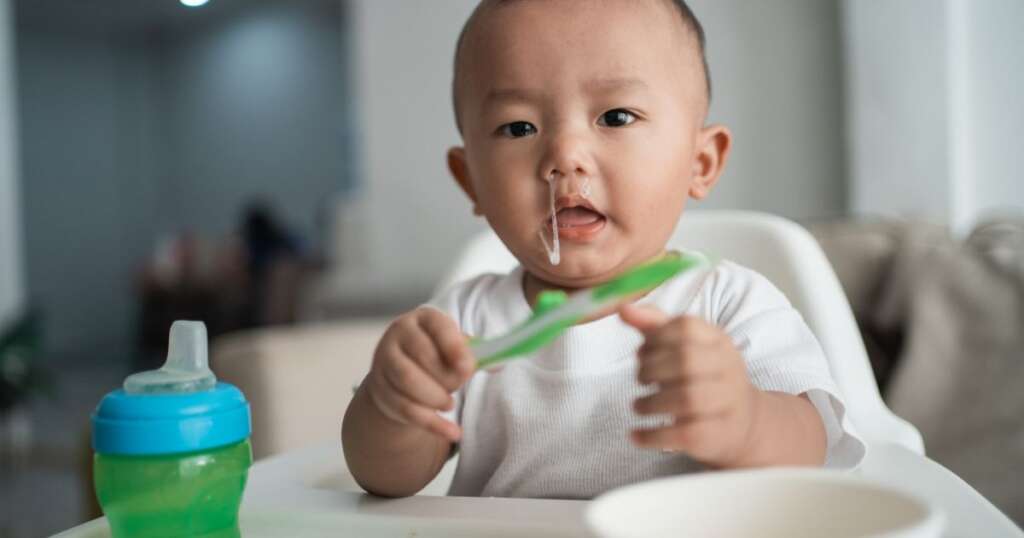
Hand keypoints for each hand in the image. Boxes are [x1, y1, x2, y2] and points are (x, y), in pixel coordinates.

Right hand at [362, 307, 475, 442]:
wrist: (402, 374)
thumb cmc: (437, 356)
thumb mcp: (456, 349)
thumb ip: (476, 355)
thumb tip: (497, 364)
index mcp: (424, 318)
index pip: (438, 327)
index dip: (454, 346)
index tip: (468, 367)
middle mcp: (399, 334)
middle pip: (422, 356)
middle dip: (447, 377)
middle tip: (459, 385)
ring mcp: (384, 361)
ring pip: (407, 380)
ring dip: (435, 397)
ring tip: (450, 404)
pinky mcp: (380, 389)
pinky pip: (404, 408)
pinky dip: (432, 423)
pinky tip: (452, 432)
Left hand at [620, 303, 760, 466]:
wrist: (744, 423)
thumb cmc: (704, 378)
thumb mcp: (684, 347)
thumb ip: (654, 326)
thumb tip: (623, 309)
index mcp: (718, 341)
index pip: (687, 327)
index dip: (656, 337)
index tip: (642, 352)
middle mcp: (728, 368)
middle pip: (686, 361)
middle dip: (651, 369)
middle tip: (641, 379)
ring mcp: (727, 402)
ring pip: (688, 398)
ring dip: (651, 403)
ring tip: (638, 406)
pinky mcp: (718, 435)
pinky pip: (685, 434)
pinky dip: (653, 435)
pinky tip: (637, 435)